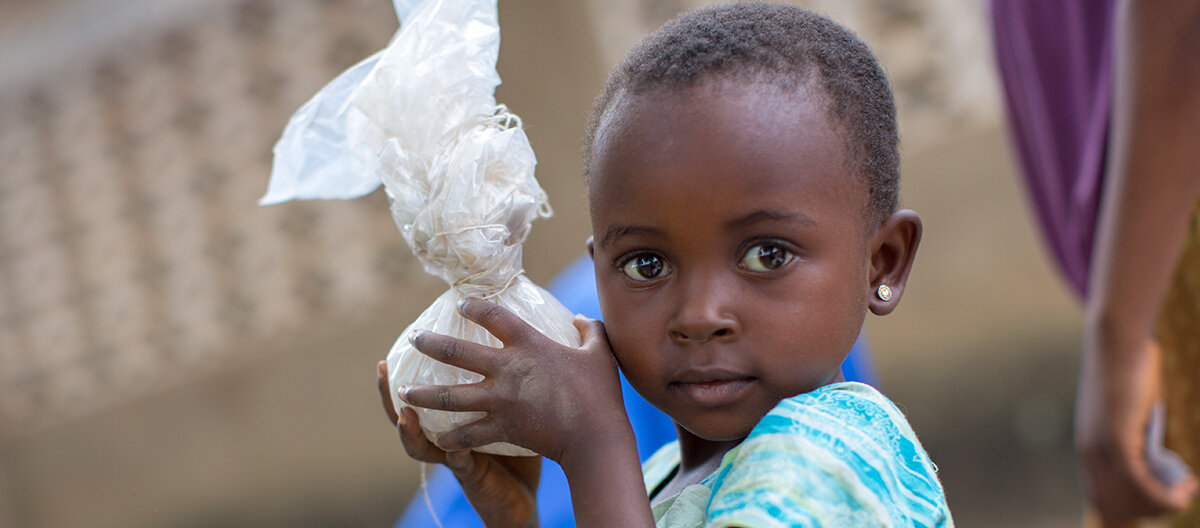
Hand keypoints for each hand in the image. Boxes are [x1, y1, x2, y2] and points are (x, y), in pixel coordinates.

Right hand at [377, 361, 541, 527]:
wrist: (523, 497)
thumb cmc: (518, 449)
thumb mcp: (511, 411)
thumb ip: (506, 381)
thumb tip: (515, 337)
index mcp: (451, 417)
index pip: (422, 392)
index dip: (405, 372)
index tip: (393, 347)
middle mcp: (445, 436)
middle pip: (407, 414)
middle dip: (389, 393)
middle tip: (383, 368)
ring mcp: (454, 457)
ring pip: (421, 445)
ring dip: (410, 430)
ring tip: (403, 413)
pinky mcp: (472, 476)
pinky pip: (460, 463)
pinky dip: (456, 455)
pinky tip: (453, 448)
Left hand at [400, 299, 654, 526]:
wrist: (595, 436)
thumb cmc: (600, 393)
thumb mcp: (599, 352)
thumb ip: (590, 330)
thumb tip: (581, 318)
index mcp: (528, 344)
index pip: (493, 315)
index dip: (474, 306)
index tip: (462, 304)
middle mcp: (507, 369)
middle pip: (456, 351)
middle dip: (430, 344)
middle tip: (414, 339)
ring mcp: (500, 400)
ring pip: (449, 396)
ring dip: (422, 394)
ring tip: (403, 392)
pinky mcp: (501, 428)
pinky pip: (468, 433)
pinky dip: (451, 436)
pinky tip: (437, 437)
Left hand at [1075, 338, 1197, 523]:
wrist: (1117, 344)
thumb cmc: (1130, 376)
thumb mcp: (1133, 417)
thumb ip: (1138, 444)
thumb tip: (1157, 465)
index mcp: (1089, 452)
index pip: (1103, 501)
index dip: (1136, 510)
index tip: (1164, 499)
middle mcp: (1088, 454)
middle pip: (1116, 508)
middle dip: (1154, 510)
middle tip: (1183, 493)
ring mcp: (1099, 447)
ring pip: (1130, 500)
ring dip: (1164, 504)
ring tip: (1188, 488)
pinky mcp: (1115, 437)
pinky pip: (1137, 482)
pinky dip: (1163, 494)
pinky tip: (1186, 486)